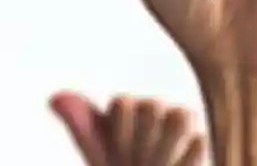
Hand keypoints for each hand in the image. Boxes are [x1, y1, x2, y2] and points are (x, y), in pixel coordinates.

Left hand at [50, 91, 205, 165]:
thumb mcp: (99, 154)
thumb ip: (83, 126)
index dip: (117, 132)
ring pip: (179, 115)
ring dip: (164, 147)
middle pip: (151, 106)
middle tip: (137, 162)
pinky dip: (182, 160)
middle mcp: (160, 111)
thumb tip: (55, 98)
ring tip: (157, 164)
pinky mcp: (201, 145)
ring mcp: (183, 127)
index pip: (123, 103)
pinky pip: (197, 142)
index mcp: (132, 107)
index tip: (115, 154)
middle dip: (140, 141)